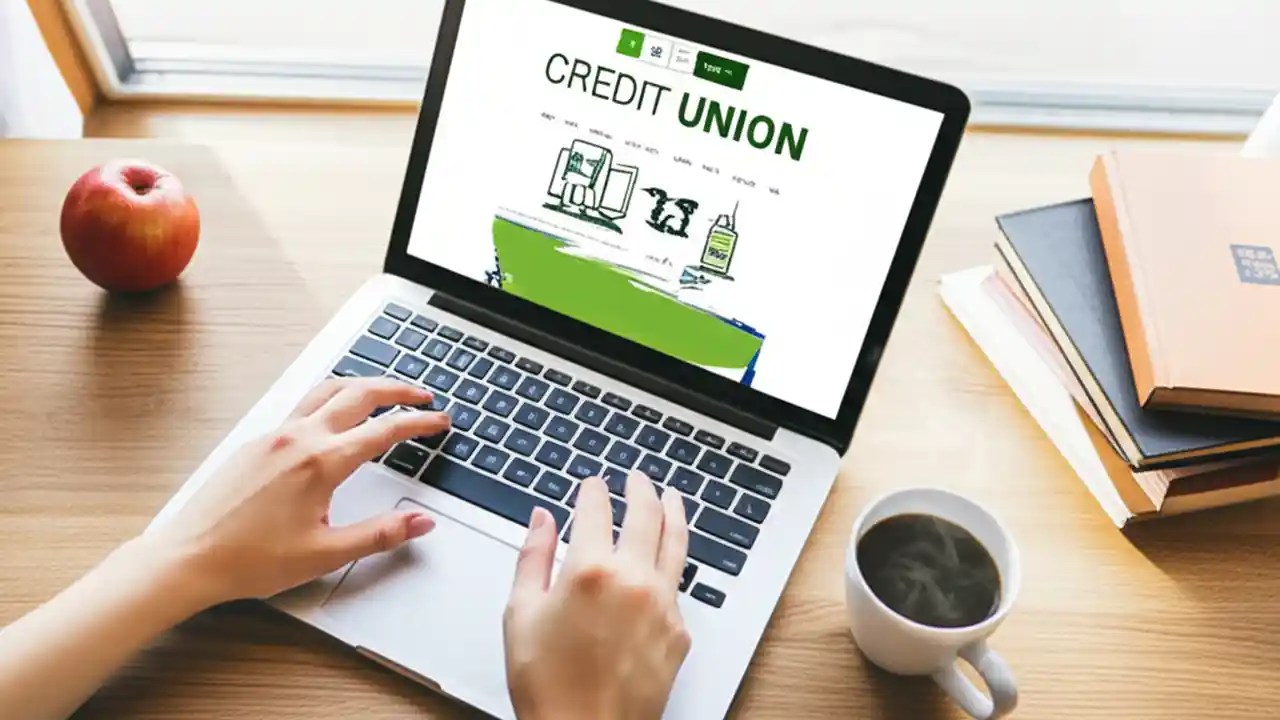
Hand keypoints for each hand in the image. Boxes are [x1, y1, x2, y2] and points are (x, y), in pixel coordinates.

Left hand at [144, 377, 450, 606]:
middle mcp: (298, 438)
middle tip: (422, 393)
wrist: (189, 557)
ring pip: (327, 390)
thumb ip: (380, 534)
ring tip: (383, 390)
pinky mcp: (256, 441)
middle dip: (397, 389)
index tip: (440, 420)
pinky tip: (334, 412)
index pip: (384, 430)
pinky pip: (302, 404)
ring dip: (361, 384)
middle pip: (358, 394)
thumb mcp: (325, 554)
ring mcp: (274, 435)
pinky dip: (330, 397)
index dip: (419, 423)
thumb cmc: (250, 559)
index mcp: (321, 462)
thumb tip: (420, 521)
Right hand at [504, 472, 690, 719]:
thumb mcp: (520, 615)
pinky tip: (666, 561)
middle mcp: (634, 580)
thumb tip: (542, 519)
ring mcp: (663, 605)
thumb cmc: (546, 685)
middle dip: (641, 489)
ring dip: (674, 512)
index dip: (593, 490)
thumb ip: (533, 558)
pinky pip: (678, 586)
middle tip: (637, 477)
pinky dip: (672, 565)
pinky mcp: (679, 632)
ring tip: (671, 497)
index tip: (592, 483)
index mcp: (590, 570)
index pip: (596, 509)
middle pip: (647, 515)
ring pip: (676, 543)